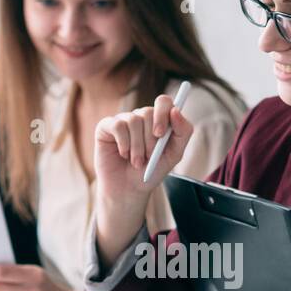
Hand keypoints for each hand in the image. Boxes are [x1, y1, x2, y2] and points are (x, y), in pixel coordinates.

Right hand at [93, 95, 193, 267]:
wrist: (129, 189)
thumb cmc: (152, 171)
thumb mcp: (174, 154)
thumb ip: (183, 132)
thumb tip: (176, 110)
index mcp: (159, 119)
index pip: (163, 102)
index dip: (162, 114)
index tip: (160, 134)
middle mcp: (141, 116)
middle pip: (148, 113)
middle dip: (150, 140)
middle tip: (148, 157)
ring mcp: (123, 120)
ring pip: (133, 120)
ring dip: (137, 146)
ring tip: (137, 162)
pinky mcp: (107, 126)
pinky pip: (117, 125)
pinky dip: (123, 143)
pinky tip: (123, 154)